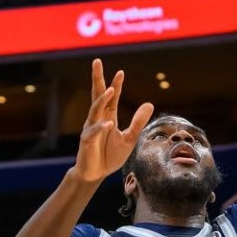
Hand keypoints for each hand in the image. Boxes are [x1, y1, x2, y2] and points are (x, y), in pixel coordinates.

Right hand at [71, 58, 153, 183]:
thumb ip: (138, 121)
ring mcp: (91, 128)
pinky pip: (93, 132)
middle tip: (96, 61)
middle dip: (97, 78)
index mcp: (108, 116)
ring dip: (103, 100)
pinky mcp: (87, 141)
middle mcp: (97, 119)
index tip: (121, 72)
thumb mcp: (129, 138)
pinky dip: (100, 127)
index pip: (112, 97)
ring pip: (95, 110)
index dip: (116, 84)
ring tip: (112, 90)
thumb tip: (149, 103)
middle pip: (97, 95)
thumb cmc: (109, 155)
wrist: (95, 174)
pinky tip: (108, 123)